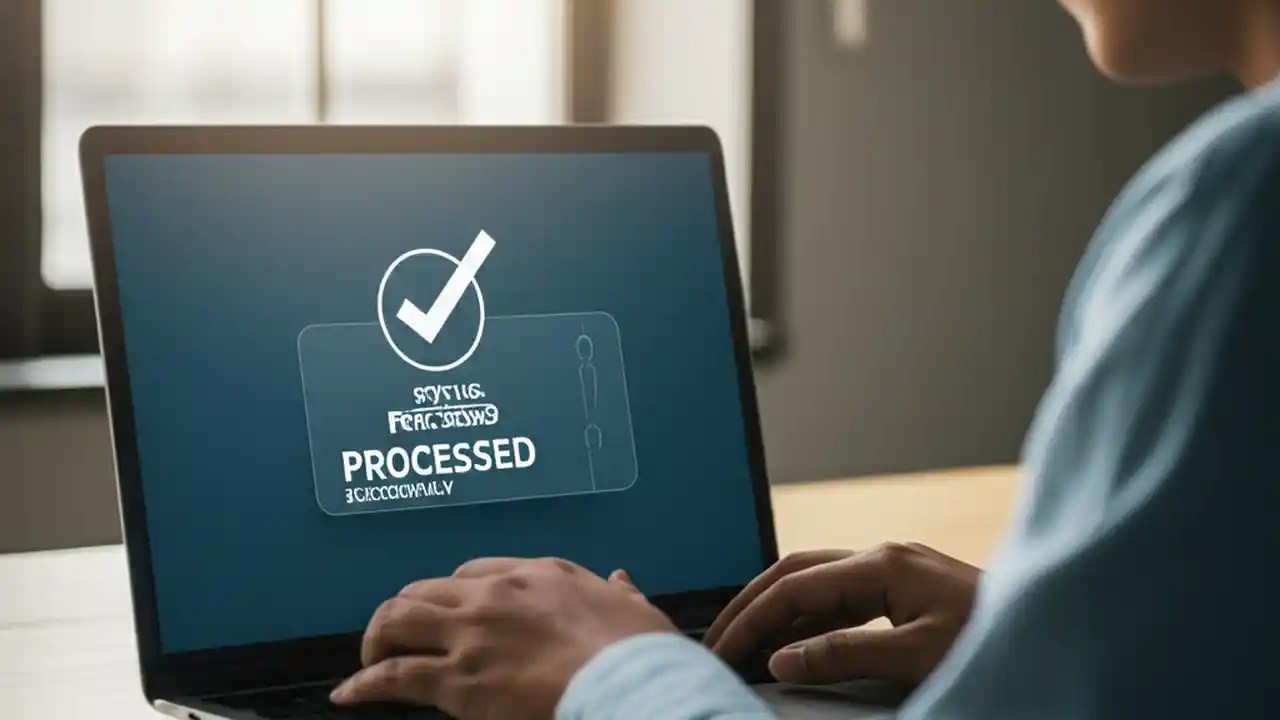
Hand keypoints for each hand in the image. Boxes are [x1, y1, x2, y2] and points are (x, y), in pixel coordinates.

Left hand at [330, 557, 675, 719]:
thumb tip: (622, 581)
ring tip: (370, 658)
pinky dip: (363, 683)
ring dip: (378, 638)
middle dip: (407, 612)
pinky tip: (349, 693)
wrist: (629, 680)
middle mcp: (496, 593)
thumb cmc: (639, 653)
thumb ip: (620, 594)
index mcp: (538, 573)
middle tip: (401, 637)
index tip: (449, 612)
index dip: (453, 593)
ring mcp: (472, 634)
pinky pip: (393, 675)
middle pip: (426, 589)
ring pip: (398, 618)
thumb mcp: (634, 610)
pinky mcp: (457, 679)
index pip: (474, 572)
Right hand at [705, 543, 978, 685]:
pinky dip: (809, 618)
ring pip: (816, 582)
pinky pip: (842, 598)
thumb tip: (781, 659)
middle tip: (717, 640)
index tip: (722, 650)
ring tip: (744, 644)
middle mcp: (883, 556)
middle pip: (796, 571)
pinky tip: (794, 641)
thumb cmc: (995, 639)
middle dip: (752, 604)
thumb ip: (844, 653)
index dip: (752, 619)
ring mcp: (895, 569)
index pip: (795, 586)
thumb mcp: (917, 655)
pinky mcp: (905, 587)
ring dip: (778, 611)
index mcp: (883, 563)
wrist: (1059, 627)